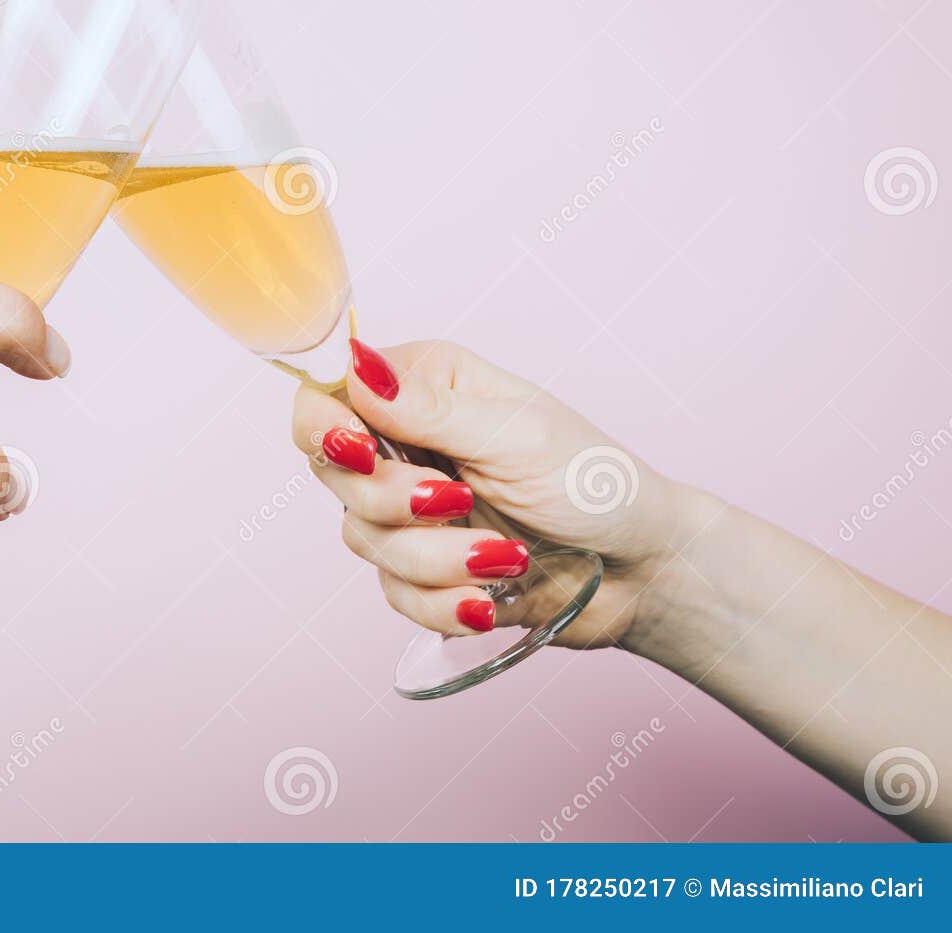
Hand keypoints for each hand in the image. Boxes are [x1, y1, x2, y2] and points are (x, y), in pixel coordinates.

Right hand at [292, 339, 682, 647]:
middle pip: (333, 473)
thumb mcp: (515, 436)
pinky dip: (441, 601)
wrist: (641, 570)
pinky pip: (392, 592)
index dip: (325, 429)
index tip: (362, 455)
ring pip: (362, 539)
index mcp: (423, 387)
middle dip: (394, 502)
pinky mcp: (422, 568)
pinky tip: (488, 599)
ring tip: (503, 558)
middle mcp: (406, 442)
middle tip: (457, 502)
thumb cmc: (595, 484)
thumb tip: (355, 365)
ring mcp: (410, 509)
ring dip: (434, 559)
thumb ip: (427, 407)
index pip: (326, 397)